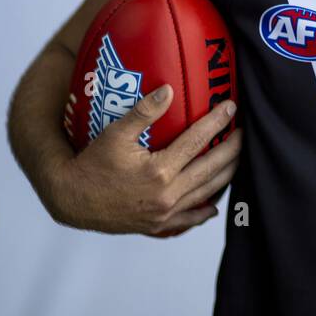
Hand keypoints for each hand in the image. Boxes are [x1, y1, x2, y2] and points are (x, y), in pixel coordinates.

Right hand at [48, 85, 240, 237]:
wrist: (71, 200)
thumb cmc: (91, 163)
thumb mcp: (114, 134)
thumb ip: (143, 112)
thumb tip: (168, 90)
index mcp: (159, 171)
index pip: (197, 141)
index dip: (217, 121)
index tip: (231, 107)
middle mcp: (167, 194)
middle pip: (212, 168)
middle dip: (233, 148)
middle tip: (245, 131)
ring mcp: (165, 212)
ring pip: (208, 193)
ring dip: (227, 174)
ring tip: (239, 158)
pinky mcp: (159, 224)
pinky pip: (191, 218)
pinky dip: (206, 210)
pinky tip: (215, 204)